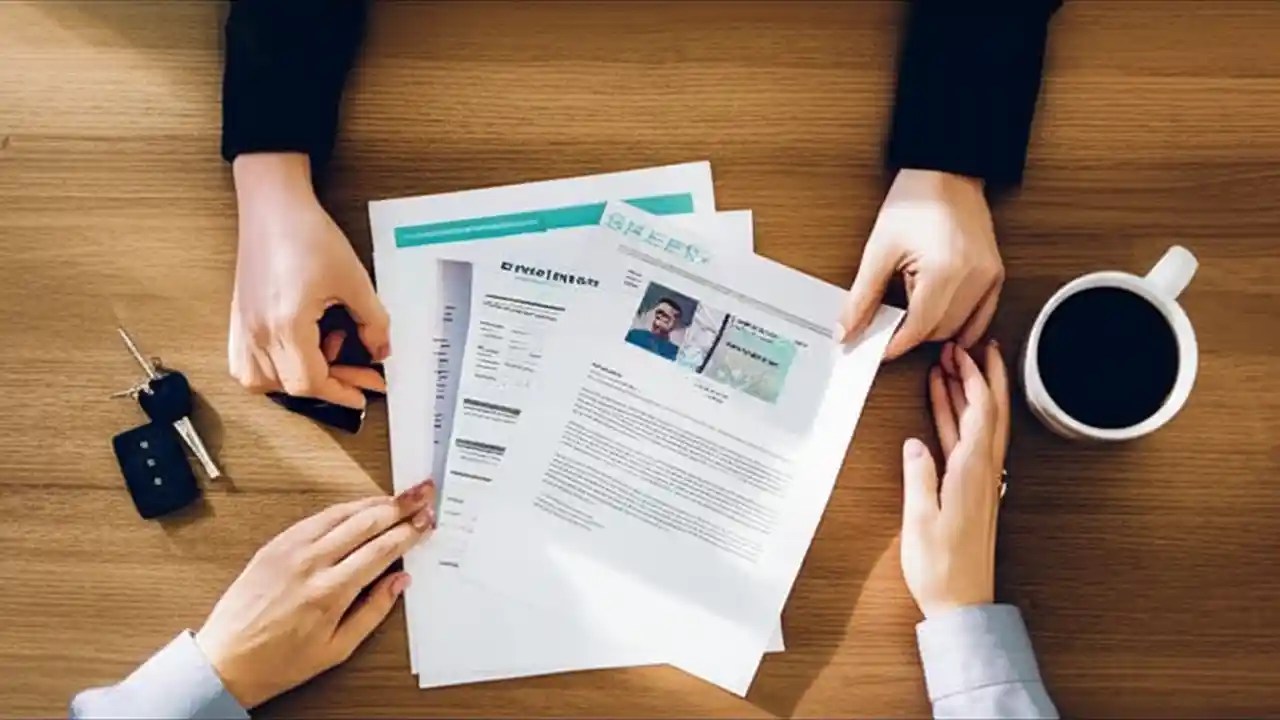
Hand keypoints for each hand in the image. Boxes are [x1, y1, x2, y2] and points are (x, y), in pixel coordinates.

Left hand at [194, 480, 435, 708]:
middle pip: (367, 522)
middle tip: (422, 494)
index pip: (382, 549)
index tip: (426, 522)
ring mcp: (290, 550)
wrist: (226, 659)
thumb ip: (373, 612)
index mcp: (330, 592)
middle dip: (400, 506)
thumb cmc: (278, 661)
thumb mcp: (336, 649)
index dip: (409, 531)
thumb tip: (399, 582)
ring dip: (375, 502)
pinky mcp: (275, 545)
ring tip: (398, 496)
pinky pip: (317, 517)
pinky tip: (359, 506)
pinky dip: (344, 508)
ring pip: (342, 513)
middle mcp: (311, 564)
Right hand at [229, 153, 389, 408]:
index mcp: (285, 325)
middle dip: (332, 383)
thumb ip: (373, 322)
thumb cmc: (308, 235)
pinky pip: (248, 366)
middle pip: (291, 387)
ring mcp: (242, 329)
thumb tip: (381, 352)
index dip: (340, 393)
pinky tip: (299, 349)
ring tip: (327, 347)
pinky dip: (274, 369)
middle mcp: (257, 333)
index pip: (310, 383)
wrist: (273, 207)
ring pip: (265, 382)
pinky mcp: (236, 320)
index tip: (363, 394)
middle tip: (362, 373)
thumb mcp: (354, 280)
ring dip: (300, 376)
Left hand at [842, 169, 1002, 358]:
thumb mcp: (879, 250)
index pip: (919, 328)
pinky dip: (960, 325)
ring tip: (909, 315)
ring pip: (960, 328)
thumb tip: (848, 329)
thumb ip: (863, 297)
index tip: (876, 349)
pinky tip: (938, 321)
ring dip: (933, 330)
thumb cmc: (915, 200)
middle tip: (886, 329)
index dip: (895, 344)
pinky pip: (980, 316)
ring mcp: (989, 277)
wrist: (945, 171)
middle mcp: (974, 278)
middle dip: (912, 335)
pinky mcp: (995, 275)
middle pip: (940, 332)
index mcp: (945, 272)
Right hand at [899, 340, 1009, 618]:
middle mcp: (983, 472)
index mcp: (972, 472)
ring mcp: (981, 481)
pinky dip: (959, 421)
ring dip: (970, 394)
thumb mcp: (921, 521)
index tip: (961, 352)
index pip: (978, 412)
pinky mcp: (973, 491)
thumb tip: (915, 444)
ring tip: (953, 368)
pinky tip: (945, 412)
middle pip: (989, 412)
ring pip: (979, 426)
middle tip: (968, 345)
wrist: (963, 604)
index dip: (973, 378)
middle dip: (981, 375)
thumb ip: (919, 478)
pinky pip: (969, 443)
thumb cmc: (941, 568)